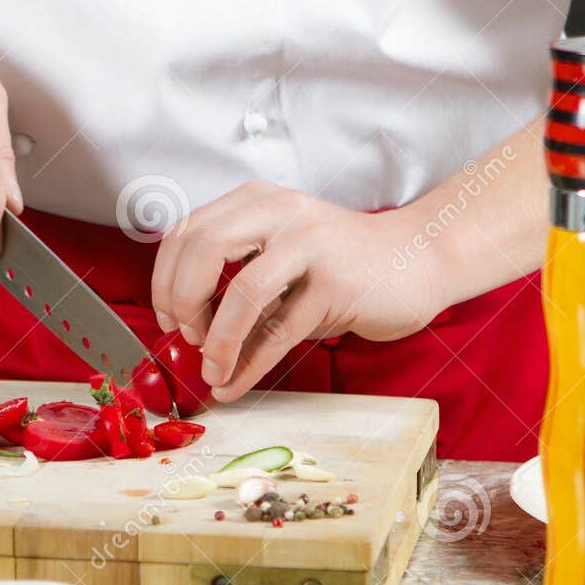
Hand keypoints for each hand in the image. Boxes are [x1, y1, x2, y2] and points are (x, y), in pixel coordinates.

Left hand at [150, 182, 445, 401]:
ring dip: (218, 341)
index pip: (187, 231)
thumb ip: (234, 277)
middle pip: (204, 248)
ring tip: (212, 369)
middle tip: (187, 336)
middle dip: (182, 300)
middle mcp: (281, 213)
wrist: (418, 259)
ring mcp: (312, 245)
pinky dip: (250, 365)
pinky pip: (281, 330)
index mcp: (257, 200)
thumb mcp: (279, 258)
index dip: (165, 279)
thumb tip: (184, 330)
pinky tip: (235, 383)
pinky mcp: (338, 284)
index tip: (167, 317)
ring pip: (243, 292)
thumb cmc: (340, 264)